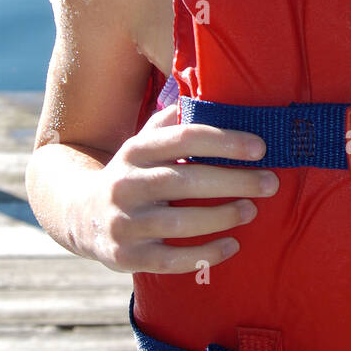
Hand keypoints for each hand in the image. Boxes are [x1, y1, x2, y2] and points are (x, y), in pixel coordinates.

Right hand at [77, 103, 278, 272]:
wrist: (80, 215)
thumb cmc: (133, 173)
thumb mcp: (142, 143)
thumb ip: (171, 121)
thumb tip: (210, 90)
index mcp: (135, 150)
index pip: (185, 138)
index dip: (225, 141)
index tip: (261, 148)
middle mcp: (126, 185)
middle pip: (187, 180)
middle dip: (235, 180)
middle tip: (270, 182)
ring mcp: (125, 223)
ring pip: (180, 222)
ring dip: (222, 216)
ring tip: (251, 210)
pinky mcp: (127, 256)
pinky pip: (171, 260)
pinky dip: (205, 255)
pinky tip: (232, 245)